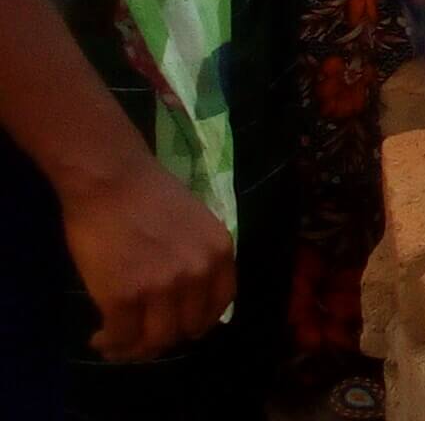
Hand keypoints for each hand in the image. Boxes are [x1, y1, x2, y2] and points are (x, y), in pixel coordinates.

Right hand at [58, 155, 234, 361]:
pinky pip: (122, 336)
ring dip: (136, 349)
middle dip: (165, 337)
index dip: (197, 322)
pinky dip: (111, 343)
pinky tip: (100, 338)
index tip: (179, 325)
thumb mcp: (197, 223)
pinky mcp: (124, 297)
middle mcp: (198, 274)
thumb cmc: (148, 194)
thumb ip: (200, 257)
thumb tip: (190, 296)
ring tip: (118, 343)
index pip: (219, 306)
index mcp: (220, 253)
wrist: (110, 180)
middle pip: (188, 329)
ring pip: (156, 340)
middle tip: (143, 336)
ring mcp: (162, 287)